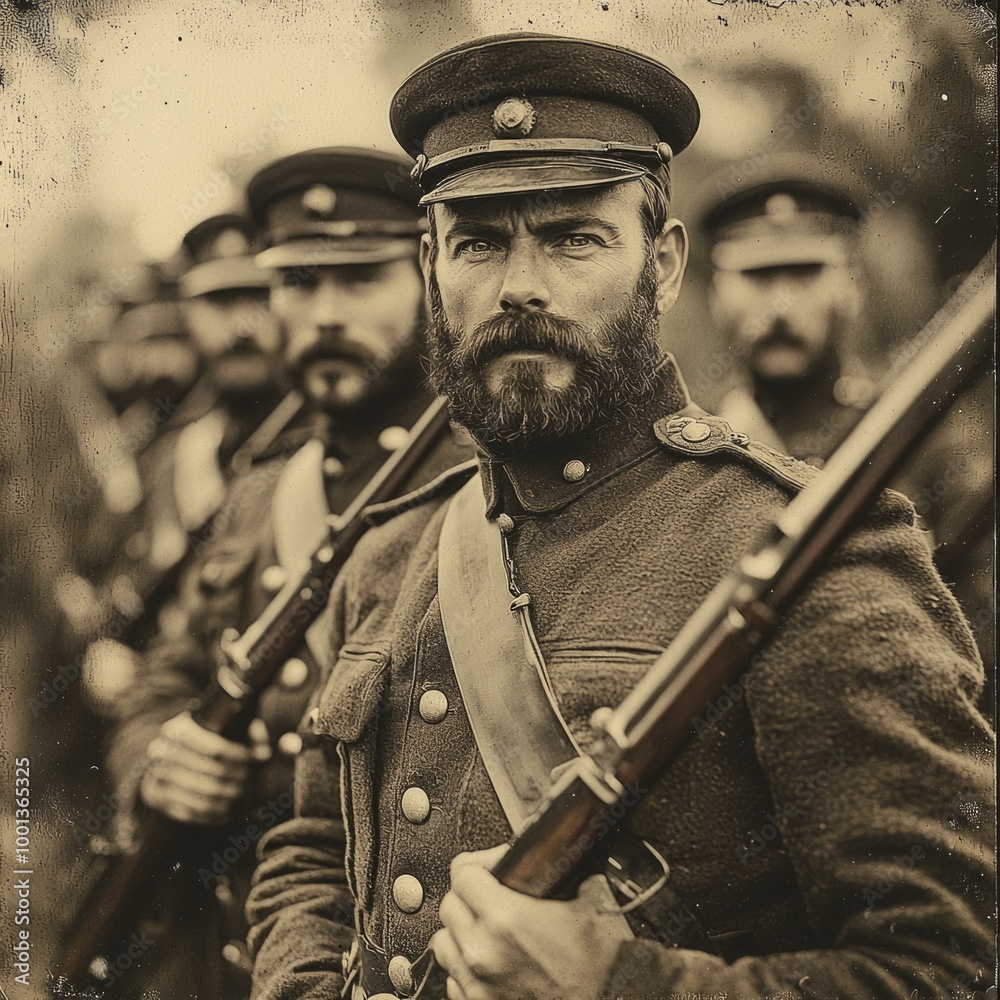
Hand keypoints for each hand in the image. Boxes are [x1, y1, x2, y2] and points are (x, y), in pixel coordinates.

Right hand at [140, 712, 269, 823]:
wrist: (171, 749)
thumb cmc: (208, 735)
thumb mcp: (229, 725)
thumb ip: (252, 734)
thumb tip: (264, 756)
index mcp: (179, 728)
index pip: (215, 748)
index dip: (238, 757)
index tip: (251, 761)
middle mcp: (161, 750)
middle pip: (211, 773)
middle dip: (236, 779)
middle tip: (249, 781)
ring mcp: (155, 775)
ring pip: (201, 795)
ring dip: (227, 798)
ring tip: (240, 795)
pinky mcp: (154, 796)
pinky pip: (187, 813)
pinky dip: (211, 815)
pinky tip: (226, 811)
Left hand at [430, 845, 633, 999]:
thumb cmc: (600, 972)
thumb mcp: (591, 909)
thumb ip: (571, 875)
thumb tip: (566, 856)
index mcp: (506, 919)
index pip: (463, 874)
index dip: (478, 865)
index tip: (489, 867)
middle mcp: (483, 951)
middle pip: (449, 905)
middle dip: (468, 896)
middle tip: (489, 896)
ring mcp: (477, 984)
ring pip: (443, 942)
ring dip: (460, 932)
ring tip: (483, 930)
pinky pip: (451, 980)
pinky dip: (464, 969)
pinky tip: (487, 963)